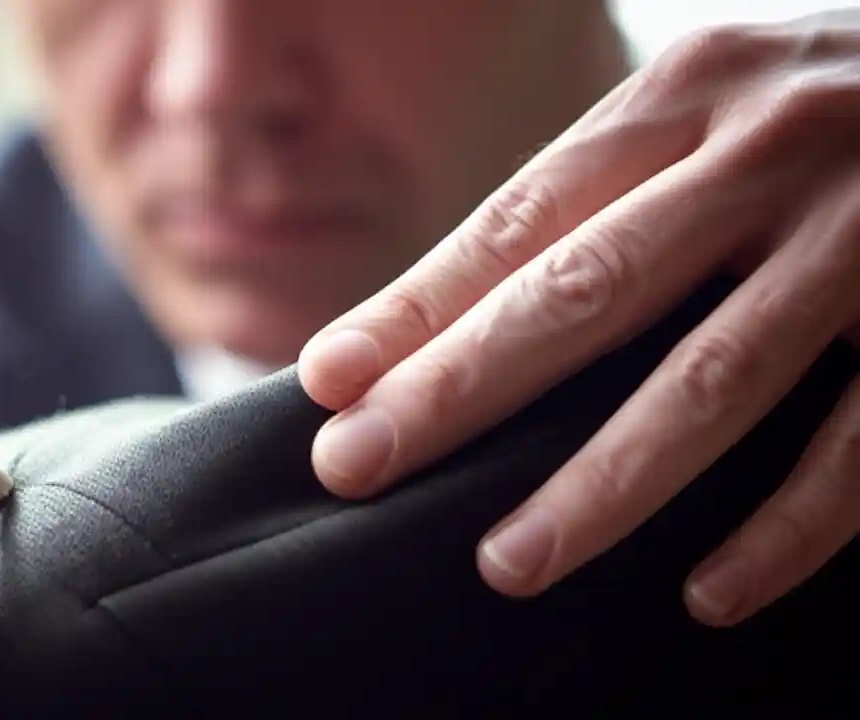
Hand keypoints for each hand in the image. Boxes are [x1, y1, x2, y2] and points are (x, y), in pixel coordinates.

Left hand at [298, 12, 858, 626]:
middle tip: (356, 466)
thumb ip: (604, 198)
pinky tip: (707, 594)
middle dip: (459, 391)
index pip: (520, 220)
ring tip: (507, 563)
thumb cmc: (814, 113)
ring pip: (711, 380)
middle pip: (585, 291)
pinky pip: (859, 443)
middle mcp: (765, 151)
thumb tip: (446, 320)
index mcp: (683, 97)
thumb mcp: (706, 111)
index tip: (330, 382)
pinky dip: (784, 529)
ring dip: (601, 484)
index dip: (419, 308)